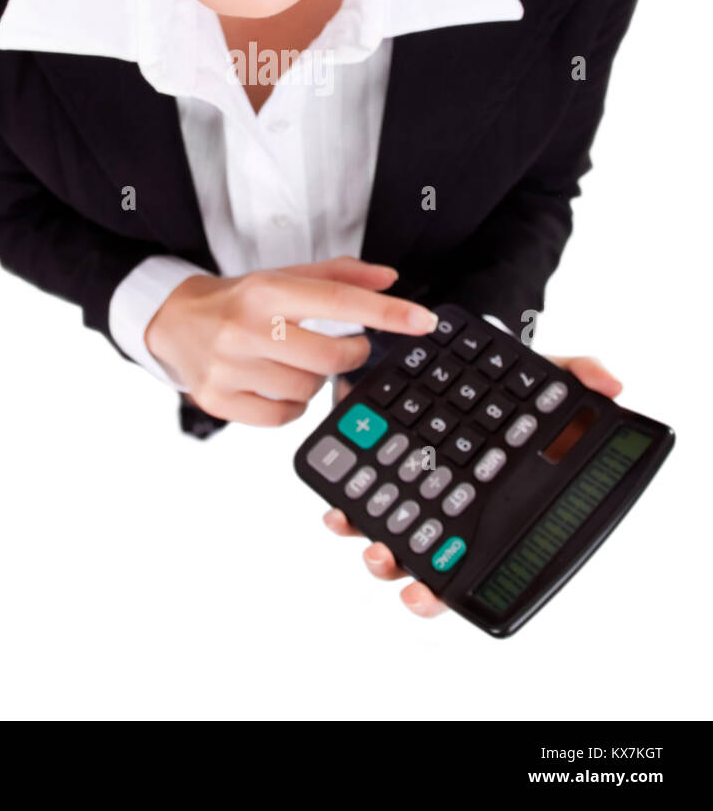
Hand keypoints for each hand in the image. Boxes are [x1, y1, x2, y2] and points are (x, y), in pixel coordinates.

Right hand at [143, 255, 438, 426]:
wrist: (175, 321)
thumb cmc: (239, 299)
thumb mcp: (283, 276)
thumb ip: (338, 276)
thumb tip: (389, 279)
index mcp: (266, 290)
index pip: (340, 301)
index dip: (388, 313)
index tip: (423, 321)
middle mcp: (246, 328)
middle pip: (331, 356)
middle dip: (352, 354)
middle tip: (347, 347)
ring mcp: (230, 368)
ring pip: (308, 389)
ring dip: (317, 379)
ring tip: (298, 361)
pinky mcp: (219, 401)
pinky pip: (283, 416)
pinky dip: (293, 404)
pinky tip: (280, 385)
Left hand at [324, 351, 623, 618]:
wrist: (450, 350)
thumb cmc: (501, 384)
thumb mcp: (541, 377)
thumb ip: (575, 376)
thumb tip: (609, 386)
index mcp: (483, 510)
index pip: (464, 568)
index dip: (440, 592)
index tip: (425, 594)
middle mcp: (441, 514)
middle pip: (417, 567)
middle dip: (402, 577)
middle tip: (396, 573)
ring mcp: (404, 495)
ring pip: (383, 540)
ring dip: (370, 549)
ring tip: (364, 537)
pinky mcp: (372, 466)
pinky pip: (355, 499)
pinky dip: (343, 507)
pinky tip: (335, 504)